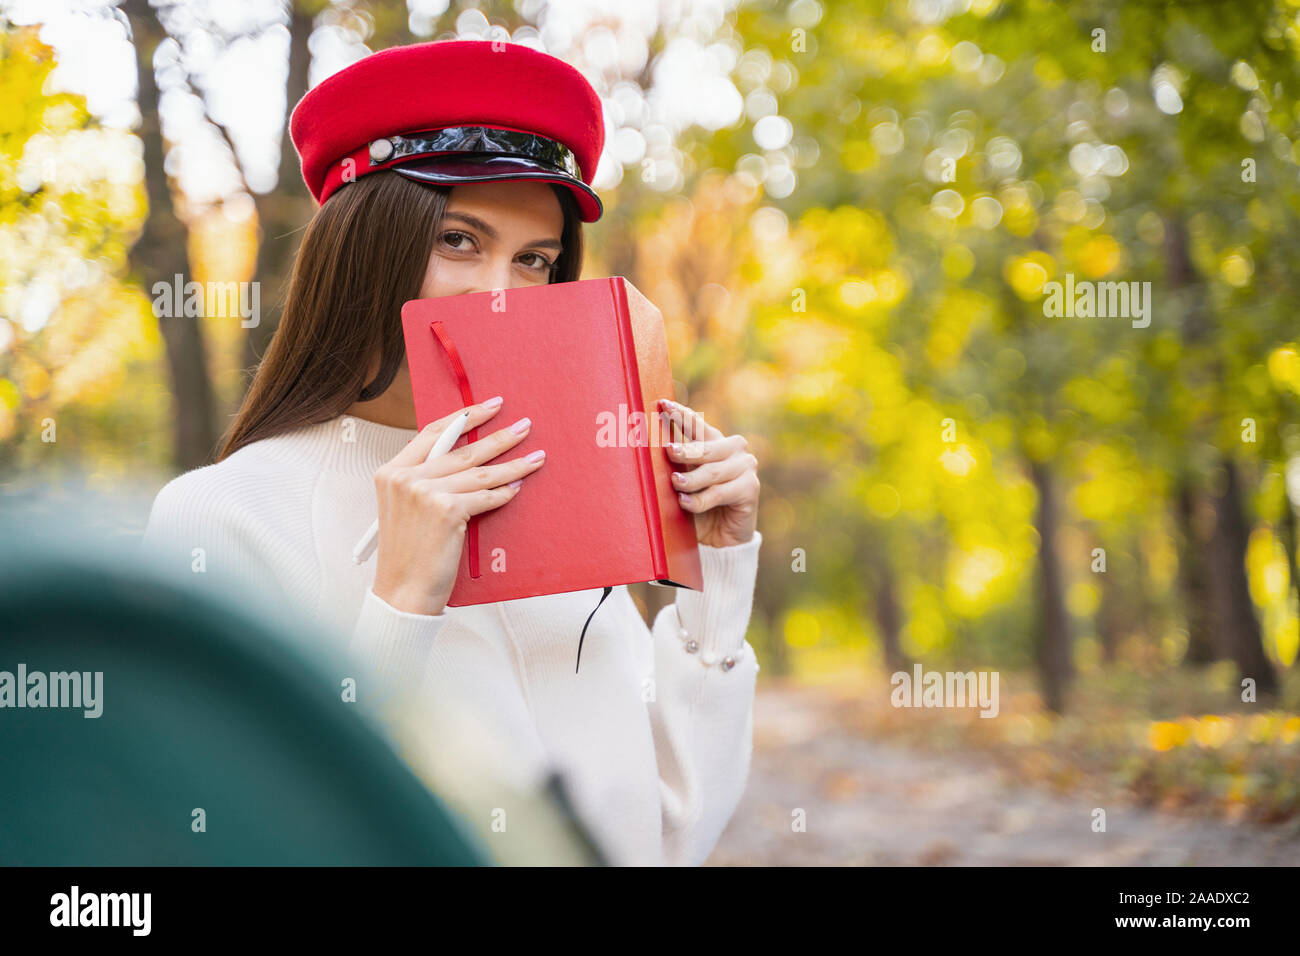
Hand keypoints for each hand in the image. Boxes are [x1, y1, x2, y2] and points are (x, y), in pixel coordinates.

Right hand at [371, 398, 543, 615]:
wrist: (404, 591)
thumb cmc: (409, 555)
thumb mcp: (405, 508)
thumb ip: (425, 480)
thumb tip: (465, 459)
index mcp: (391, 472)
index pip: (432, 433)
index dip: (464, 417)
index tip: (488, 407)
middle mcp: (406, 478)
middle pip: (463, 449)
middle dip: (499, 437)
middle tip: (524, 426)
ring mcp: (425, 492)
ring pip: (481, 473)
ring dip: (513, 465)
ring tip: (535, 457)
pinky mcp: (447, 510)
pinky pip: (486, 497)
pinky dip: (504, 494)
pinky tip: (518, 489)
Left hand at [657, 398, 758, 548]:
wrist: (720, 537)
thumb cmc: (698, 505)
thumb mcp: (684, 481)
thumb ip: (676, 464)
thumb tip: (652, 448)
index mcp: (716, 441)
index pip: (697, 425)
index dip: (680, 415)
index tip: (662, 405)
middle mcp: (733, 449)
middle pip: (706, 447)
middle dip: (686, 450)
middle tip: (668, 451)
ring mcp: (745, 466)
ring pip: (712, 471)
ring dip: (691, 480)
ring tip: (675, 483)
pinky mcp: (750, 488)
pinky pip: (720, 492)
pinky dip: (700, 500)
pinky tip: (685, 503)